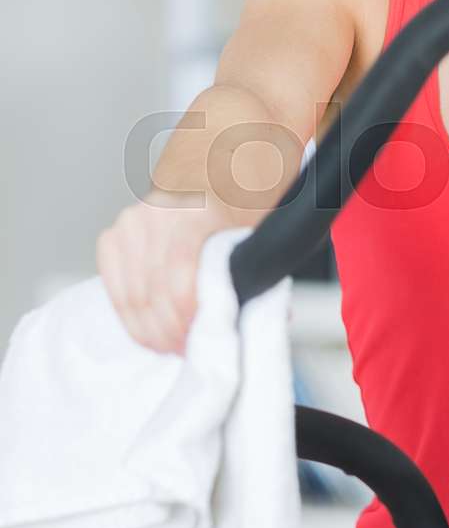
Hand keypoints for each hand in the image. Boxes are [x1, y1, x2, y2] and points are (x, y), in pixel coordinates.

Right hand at [95, 187, 242, 356]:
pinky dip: (131, 318)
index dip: (187, 315)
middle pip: (153, 292)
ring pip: (131, 297)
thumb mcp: (254, 231)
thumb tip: (256, 315)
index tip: (202, 338)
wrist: (205, 176)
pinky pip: (115, 290)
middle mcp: (157, 214)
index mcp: (197, 209)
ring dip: (150, 331)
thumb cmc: (233, 208)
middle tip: (187, 351)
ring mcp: (129, 225)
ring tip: (171, 346)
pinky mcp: (112, 238)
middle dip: (170, 331)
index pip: (180, 275)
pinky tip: (149, 332)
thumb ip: (253, 270)